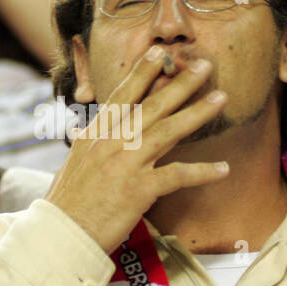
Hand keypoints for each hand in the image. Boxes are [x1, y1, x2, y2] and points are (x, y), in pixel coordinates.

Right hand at [43, 45, 230, 254]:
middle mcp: (110, 142)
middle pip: (150, 106)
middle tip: (204, 65)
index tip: (158, 52)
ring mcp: (124, 164)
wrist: (63, 232)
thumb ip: (87, 142)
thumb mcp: (75, 162)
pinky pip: (176, 175)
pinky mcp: (138, 190)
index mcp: (95, 133)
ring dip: (196, 114)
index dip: (142, 72)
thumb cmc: (69, 200)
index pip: (122, 95)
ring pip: (166, 131)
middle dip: (179, 83)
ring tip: (220, 99)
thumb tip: (85, 129)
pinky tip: (223, 168)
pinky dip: (201, 172)